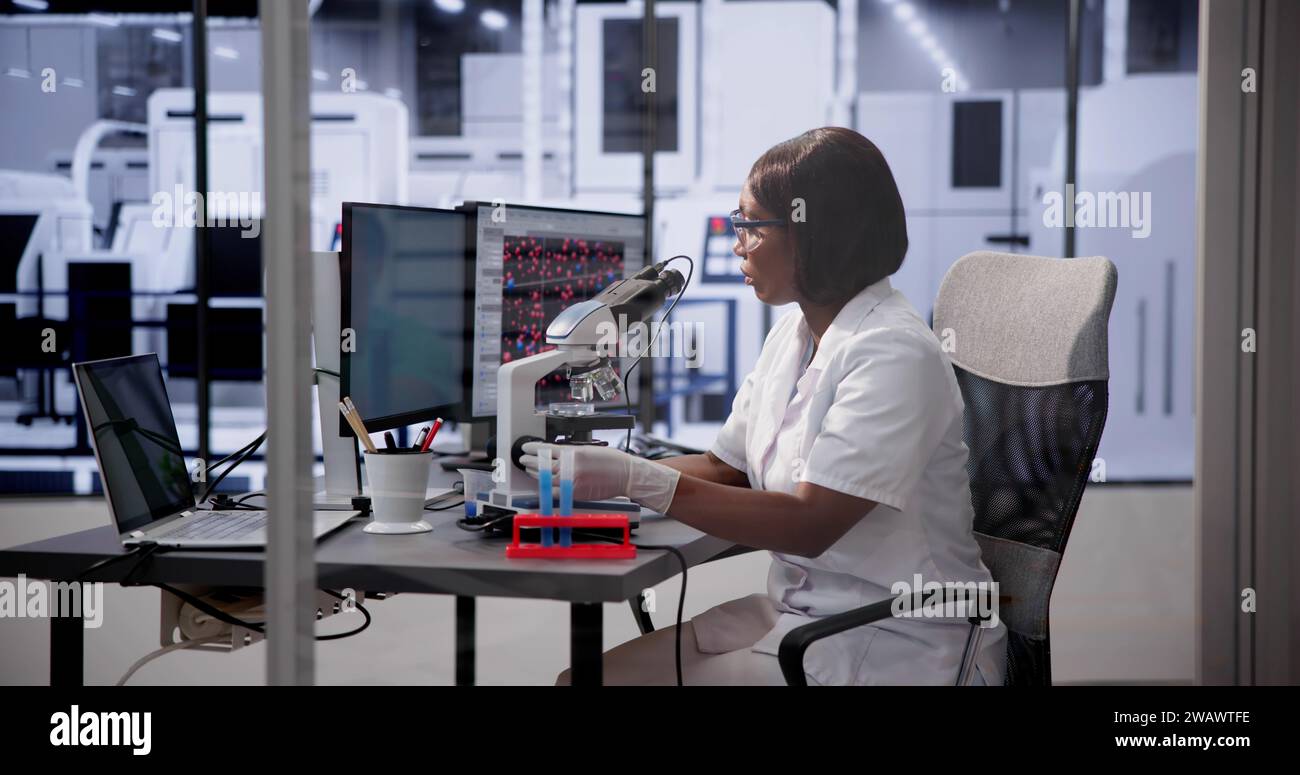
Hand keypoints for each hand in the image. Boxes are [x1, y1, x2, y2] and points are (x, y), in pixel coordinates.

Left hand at [519, 442, 681, 513]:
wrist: (626, 475)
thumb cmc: (612, 461)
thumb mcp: (588, 450)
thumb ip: (570, 453)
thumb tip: (554, 454)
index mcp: (574, 453)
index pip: (546, 450)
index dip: (533, 449)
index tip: (526, 447)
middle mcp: (571, 467)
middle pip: (542, 464)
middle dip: (530, 462)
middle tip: (523, 459)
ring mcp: (572, 482)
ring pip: (545, 478)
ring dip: (535, 474)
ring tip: (529, 471)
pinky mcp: (575, 494)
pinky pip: (555, 492)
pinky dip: (546, 489)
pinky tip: (541, 486)